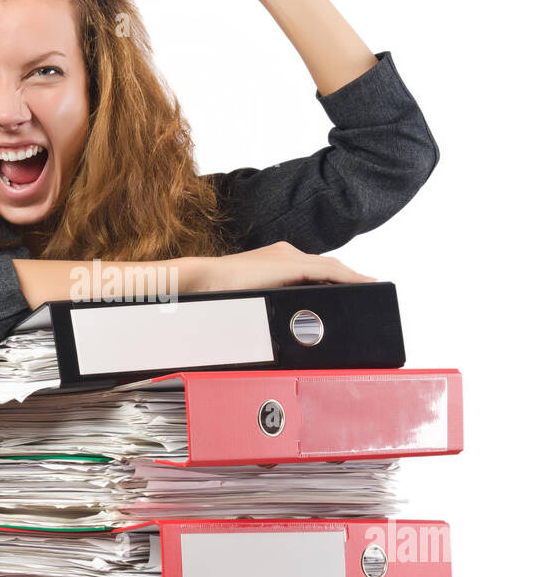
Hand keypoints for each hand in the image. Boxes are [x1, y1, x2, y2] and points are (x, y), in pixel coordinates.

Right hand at [197, 242, 377, 291]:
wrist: (204, 281)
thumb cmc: (220, 294)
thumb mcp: (253, 298)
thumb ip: (272, 302)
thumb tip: (286, 322)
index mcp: (277, 261)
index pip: (314, 268)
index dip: (334, 277)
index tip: (349, 288)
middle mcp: (286, 254)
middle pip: (327, 266)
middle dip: (348, 277)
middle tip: (368, 289)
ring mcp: (289, 257)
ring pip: (331, 266)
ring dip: (353, 277)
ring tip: (371, 287)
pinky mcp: (292, 265)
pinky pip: (330, 271)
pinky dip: (349, 278)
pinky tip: (362, 285)